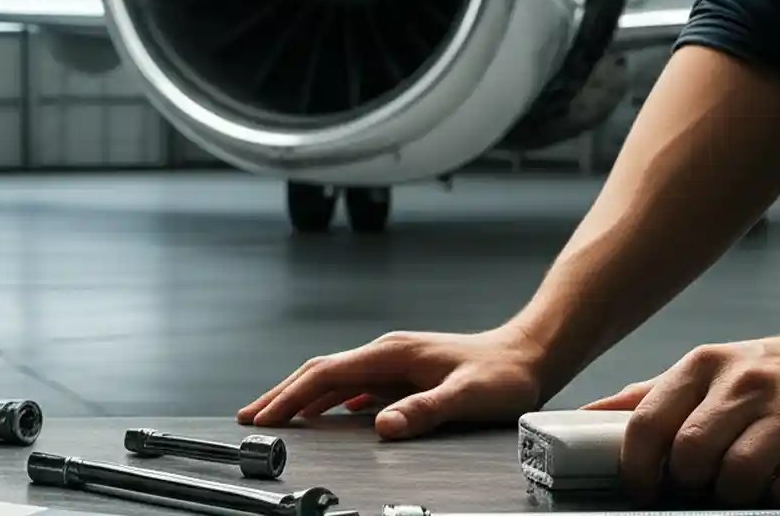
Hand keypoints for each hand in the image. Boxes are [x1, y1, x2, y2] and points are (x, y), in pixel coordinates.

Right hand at [236, 326, 547, 440]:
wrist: (529, 353)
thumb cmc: (503, 374)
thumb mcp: (467, 396)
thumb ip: (425, 410)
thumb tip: (380, 425)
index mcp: (391, 354)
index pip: (326, 374)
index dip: (291, 397)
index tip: (265, 418)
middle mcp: (386, 353)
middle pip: (319, 372)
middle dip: (281, 395)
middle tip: (250, 418)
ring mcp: (392, 362)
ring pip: (333, 378)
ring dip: (301, 397)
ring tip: (274, 416)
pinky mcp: (402, 374)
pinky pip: (352, 386)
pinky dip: (328, 400)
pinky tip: (324, 414)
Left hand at [582, 330, 779, 505]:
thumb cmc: (766, 372)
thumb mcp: (702, 371)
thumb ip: (647, 397)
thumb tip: (588, 416)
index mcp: (701, 366)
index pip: (648, 422)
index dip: (635, 466)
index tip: (639, 488)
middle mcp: (743, 382)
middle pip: (690, 453)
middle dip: (687, 482)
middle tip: (696, 487)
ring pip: (738, 474)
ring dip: (731, 494)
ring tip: (735, 487)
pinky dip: (778, 498)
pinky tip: (775, 485)